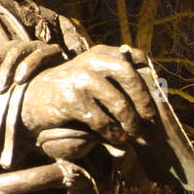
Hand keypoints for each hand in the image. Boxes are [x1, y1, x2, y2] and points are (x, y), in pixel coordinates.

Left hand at [0, 41, 63, 104]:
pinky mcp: (53, 50)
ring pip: (16, 52)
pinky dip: (28, 65)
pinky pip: (39, 54)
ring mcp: (36, 47)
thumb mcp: (13, 90)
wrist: (68, 83)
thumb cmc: (35, 89)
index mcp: (6, 54)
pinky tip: (20, 80)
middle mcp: (19, 47)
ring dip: (5, 70)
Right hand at [20, 45, 158, 146]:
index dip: (150, 77)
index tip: (160, 96)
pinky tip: (120, 140)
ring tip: (139, 137)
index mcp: (101, 53)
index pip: (134, 59)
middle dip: (145, 101)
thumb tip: (153, 101)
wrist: (33, 100)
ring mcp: (80, 78)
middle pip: (129, 75)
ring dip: (132, 123)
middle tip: (153, 121)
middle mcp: (91, 60)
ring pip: (117, 102)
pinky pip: (100, 119)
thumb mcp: (94, 79)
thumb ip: (118, 82)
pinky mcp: (70, 99)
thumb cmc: (72, 93)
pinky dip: (113, 132)